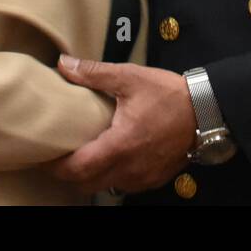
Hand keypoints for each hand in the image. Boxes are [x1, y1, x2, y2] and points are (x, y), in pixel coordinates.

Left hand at [49, 55, 196, 193]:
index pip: (77, 169)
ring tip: (80, 156)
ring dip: (89, 177)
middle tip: (56, 156)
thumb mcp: (130, 77)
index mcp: (119, 146)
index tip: (42, 156)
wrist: (208, 110)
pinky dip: (110, 177)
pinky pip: (124, 185)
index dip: (55, 167)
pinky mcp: (155, 179)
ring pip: (105, 187)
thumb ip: (93, 73)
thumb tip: (63, 64)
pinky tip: (109, 158)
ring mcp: (143, 178)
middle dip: (67, 175)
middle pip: (86, 185)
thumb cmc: (169, 94)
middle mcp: (129, 169)